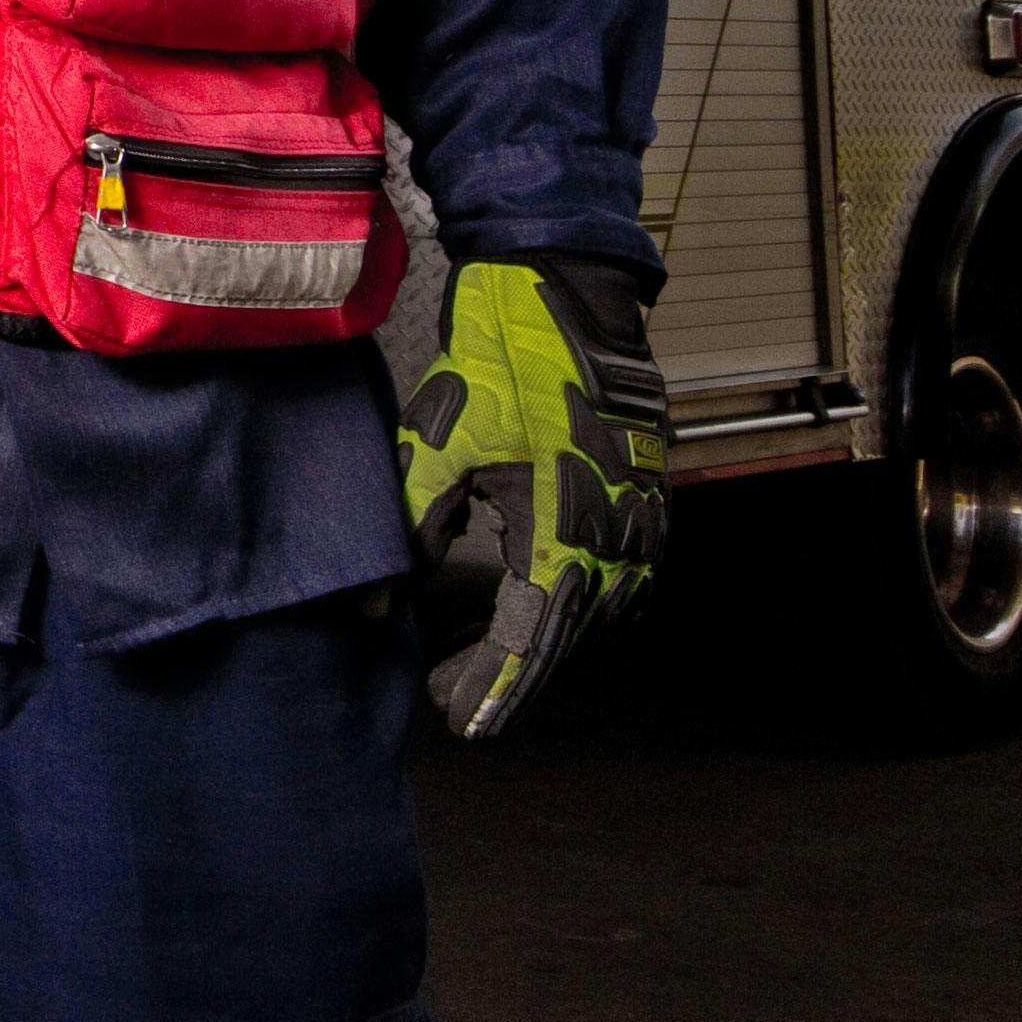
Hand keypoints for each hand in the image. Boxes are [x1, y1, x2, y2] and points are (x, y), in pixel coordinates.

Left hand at [398, 256, 670, 738]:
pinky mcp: (644, 504)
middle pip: (562, 635)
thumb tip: (377, 607)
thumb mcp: (442, 447)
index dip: (494, 686)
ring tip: (470, 662)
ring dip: (535, 640)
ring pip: (589, 613)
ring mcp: (643, 523)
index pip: (532, 636)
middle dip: (505, 673)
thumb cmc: (503, 361)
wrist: (565, 296)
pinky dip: (564, 605)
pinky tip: (521, 612)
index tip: (461, 725)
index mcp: (570, 527)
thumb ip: (414, 529)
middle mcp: (620, 537)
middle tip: (447, 699)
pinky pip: (609, 580)